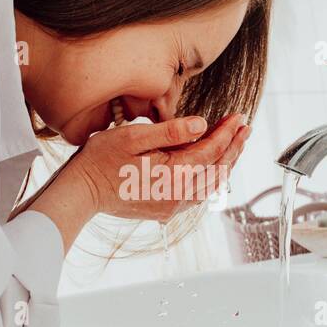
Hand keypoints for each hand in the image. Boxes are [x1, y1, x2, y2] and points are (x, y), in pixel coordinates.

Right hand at [70, 113, 249, 221]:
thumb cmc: (101, 160)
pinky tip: (212, 166)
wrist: (81, 192)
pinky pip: (198, 195)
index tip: (239, 116)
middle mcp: (178, 195)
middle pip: (217, 169)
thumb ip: (170, 132)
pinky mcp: (165, 210)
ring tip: (235, 143)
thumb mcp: (133, 137)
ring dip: (225, 163)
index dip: (227, 132)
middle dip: (234, 147)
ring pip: (211, 185)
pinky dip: (210, 177)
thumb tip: (201, 124)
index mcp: (173, 175)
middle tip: (245, 127)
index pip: (211, 151)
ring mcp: (172, 206)